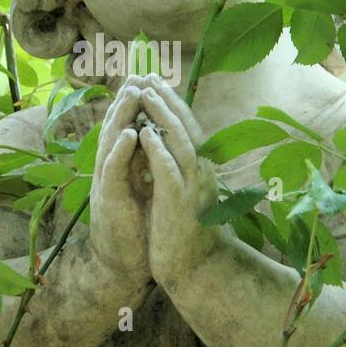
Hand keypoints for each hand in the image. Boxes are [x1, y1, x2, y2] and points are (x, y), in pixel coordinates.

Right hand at [88, 80, 150, 278]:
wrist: (122, 266)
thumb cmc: (135, 228)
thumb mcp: (143, 190)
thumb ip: (145, 165)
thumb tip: (157, 140)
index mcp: (122, 167)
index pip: (126, 128)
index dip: (135, 104)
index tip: (147, 78)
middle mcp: (111, 171)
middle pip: (115, 127)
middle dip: (125, 100)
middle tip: (136, 73)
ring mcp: (107, 184)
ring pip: (110, 143)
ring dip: (120, 116)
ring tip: (132, 91)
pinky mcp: (109, 202)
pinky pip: (113, 172)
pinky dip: (119, 152)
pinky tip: (128, 134)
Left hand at [131, 74, 219, 278]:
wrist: (199, 271)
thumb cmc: (190, 235)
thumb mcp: (187, 196)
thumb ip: (183, 171)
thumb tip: (173, 149)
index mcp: (200, 170)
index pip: (188, 128)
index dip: (173, 103)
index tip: (157, 82)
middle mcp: (200, 172)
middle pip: (186, 127)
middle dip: (167, 100)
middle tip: (149, 76)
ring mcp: (192, 187)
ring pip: (179, 142)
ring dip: (162, 116)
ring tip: (146, 92)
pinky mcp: (179, 204)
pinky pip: (168, 171)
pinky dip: (158, 150)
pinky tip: (145, 133)